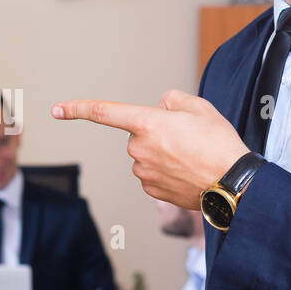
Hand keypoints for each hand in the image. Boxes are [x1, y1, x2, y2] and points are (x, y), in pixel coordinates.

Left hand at [51, 90, 249, 208]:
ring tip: (193, 156)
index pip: (105, 112)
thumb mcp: (201, 108)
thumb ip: (174, 100)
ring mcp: (143, 171)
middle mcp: (139, 148)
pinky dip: (166, 171)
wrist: (233, 183)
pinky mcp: (151, 189)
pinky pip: (152, 173)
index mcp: (147, 123)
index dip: (78, 108)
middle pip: (138, 134)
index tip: (57, 109)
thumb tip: (161, 105)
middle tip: (187, 138)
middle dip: (156, 133)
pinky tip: (188, 172)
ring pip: (146, 155)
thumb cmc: (219, 144)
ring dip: (163, 153)